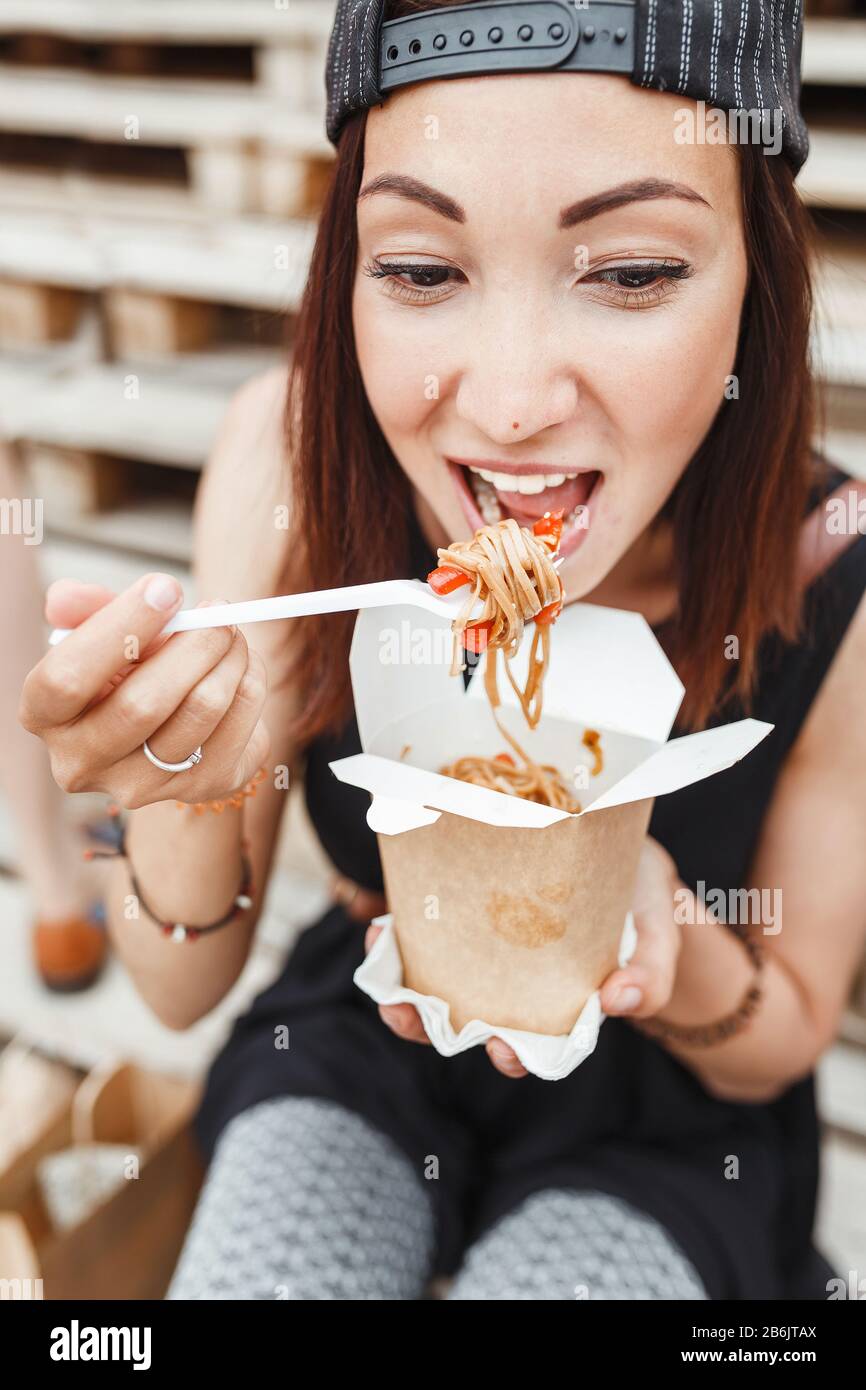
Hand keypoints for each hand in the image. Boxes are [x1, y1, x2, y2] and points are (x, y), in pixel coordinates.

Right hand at [19, 574, 269, 809]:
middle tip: (219, 609)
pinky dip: (250, 683)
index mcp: (45, 716)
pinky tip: (241, 666)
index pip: (68, 678)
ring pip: (201, 711)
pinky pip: (239, 725)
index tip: (165, 587)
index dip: (120, 627)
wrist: (171, 717)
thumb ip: (84, 607)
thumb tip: (67, 598)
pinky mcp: (201, 789)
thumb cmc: (128, 666)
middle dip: (193, 644)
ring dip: (230, 658)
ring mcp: (142, 785)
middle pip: (142, 704)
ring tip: (232, 633)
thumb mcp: (100, 630)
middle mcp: (84, 763)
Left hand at [367, 836, 681, 1076]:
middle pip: (461, 1021)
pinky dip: (397, 935)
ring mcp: (480, 951)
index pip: (528, 1047)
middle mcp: (511, 987)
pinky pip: (421, 932)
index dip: (510, 1056)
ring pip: (429, 980)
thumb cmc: (646, 909)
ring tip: (380, 966)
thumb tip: (620, 1001)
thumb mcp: (660, 938)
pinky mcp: (462, 909)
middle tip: (406, 1014)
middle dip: (426, 1024)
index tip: (501, 1050)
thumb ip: (651, 975)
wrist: (626, 853)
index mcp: (558, 1008)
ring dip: (397, 981)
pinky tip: (383, 923)